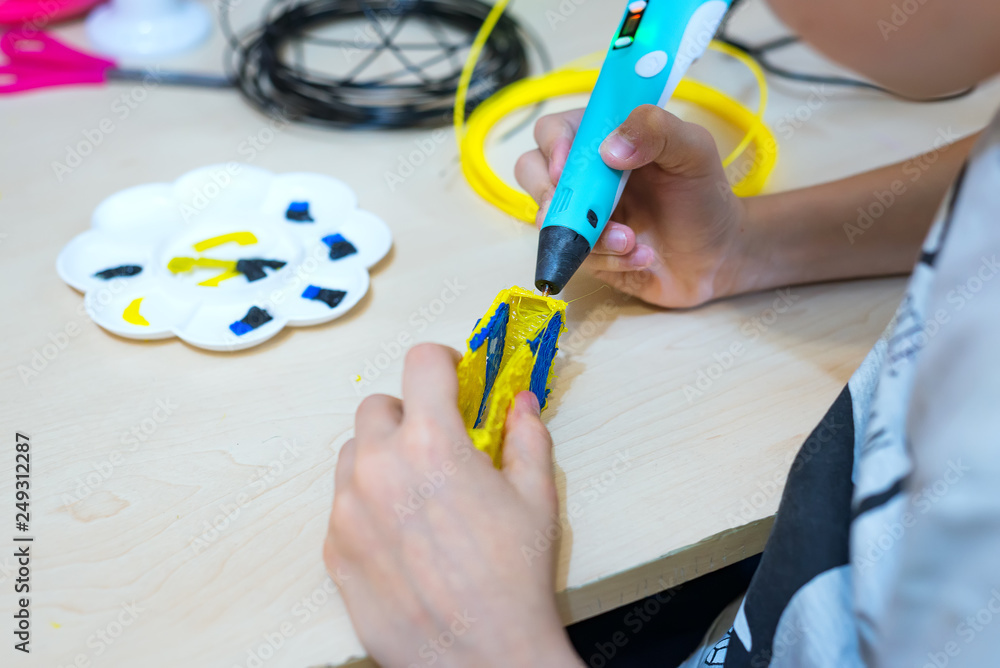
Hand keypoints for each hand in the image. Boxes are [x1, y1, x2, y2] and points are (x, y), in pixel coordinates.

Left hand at [324, 344, 582, 667]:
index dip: (442, 361)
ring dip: (382, 456)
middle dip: (409, 415)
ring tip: (419, 492)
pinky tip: (402, 533)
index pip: (421, 362)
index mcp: (431, 443)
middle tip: (439, 443)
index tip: (452, 375)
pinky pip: (342, 503)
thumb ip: (526, 436)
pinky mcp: (334, 548)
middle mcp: (379, 467)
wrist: (482, 656)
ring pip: (353, 453)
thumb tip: (521, 404)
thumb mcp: (535, 497)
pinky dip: (367, 503)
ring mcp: (348, 509)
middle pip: (378, 406)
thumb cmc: (512, 580)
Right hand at [515, 104, 754, 307]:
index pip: (554, 128)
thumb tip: (609, 149)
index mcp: (603, 136)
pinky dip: (608, 259)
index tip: (565, 168)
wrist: (717, 257)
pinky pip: (573, 256)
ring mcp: (581, 213)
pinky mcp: (586, 251)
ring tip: (632, 242)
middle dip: (551, 196)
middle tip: (582, 214)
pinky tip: (641, 257)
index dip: (553, 145)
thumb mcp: (694, 151)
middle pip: (530, 171)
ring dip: (589, 235)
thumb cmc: (704, 196)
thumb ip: (658, 131)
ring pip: (548, 220)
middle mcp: (583, 173)